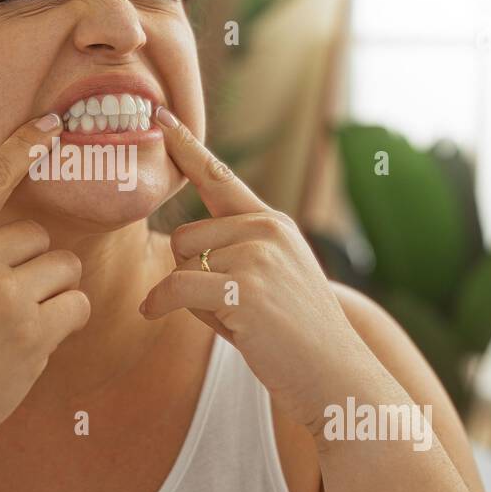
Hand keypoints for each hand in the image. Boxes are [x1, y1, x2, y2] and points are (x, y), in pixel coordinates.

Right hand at [0, 113, 90, 462]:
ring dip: (54, 296)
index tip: (52, 121)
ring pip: (64, 269)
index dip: (23, 146)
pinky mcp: (30, 332)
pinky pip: (77, 305)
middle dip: (35, 268)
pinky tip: (33, 346)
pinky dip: (67, 324)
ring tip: (15, 328)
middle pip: (39, 236)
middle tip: (4, 308)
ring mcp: (1, 295)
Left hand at [140, 107, 369, 432]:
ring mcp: (259, 257)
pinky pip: (175, 286)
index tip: (160, 115)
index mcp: (274, 224)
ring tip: (237, 322)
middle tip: (233, 311)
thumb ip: (234, 255)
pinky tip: (154, 313)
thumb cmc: (295, 338)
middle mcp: (267, 230)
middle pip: (185, 237)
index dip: (186, 147)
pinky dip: (158, 302)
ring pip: (180, 263)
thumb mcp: (272, 281)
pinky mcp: (246, 289)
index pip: (219, 177)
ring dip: (191, 300)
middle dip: (192, 277)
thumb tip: (176, 248)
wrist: (336, 377)